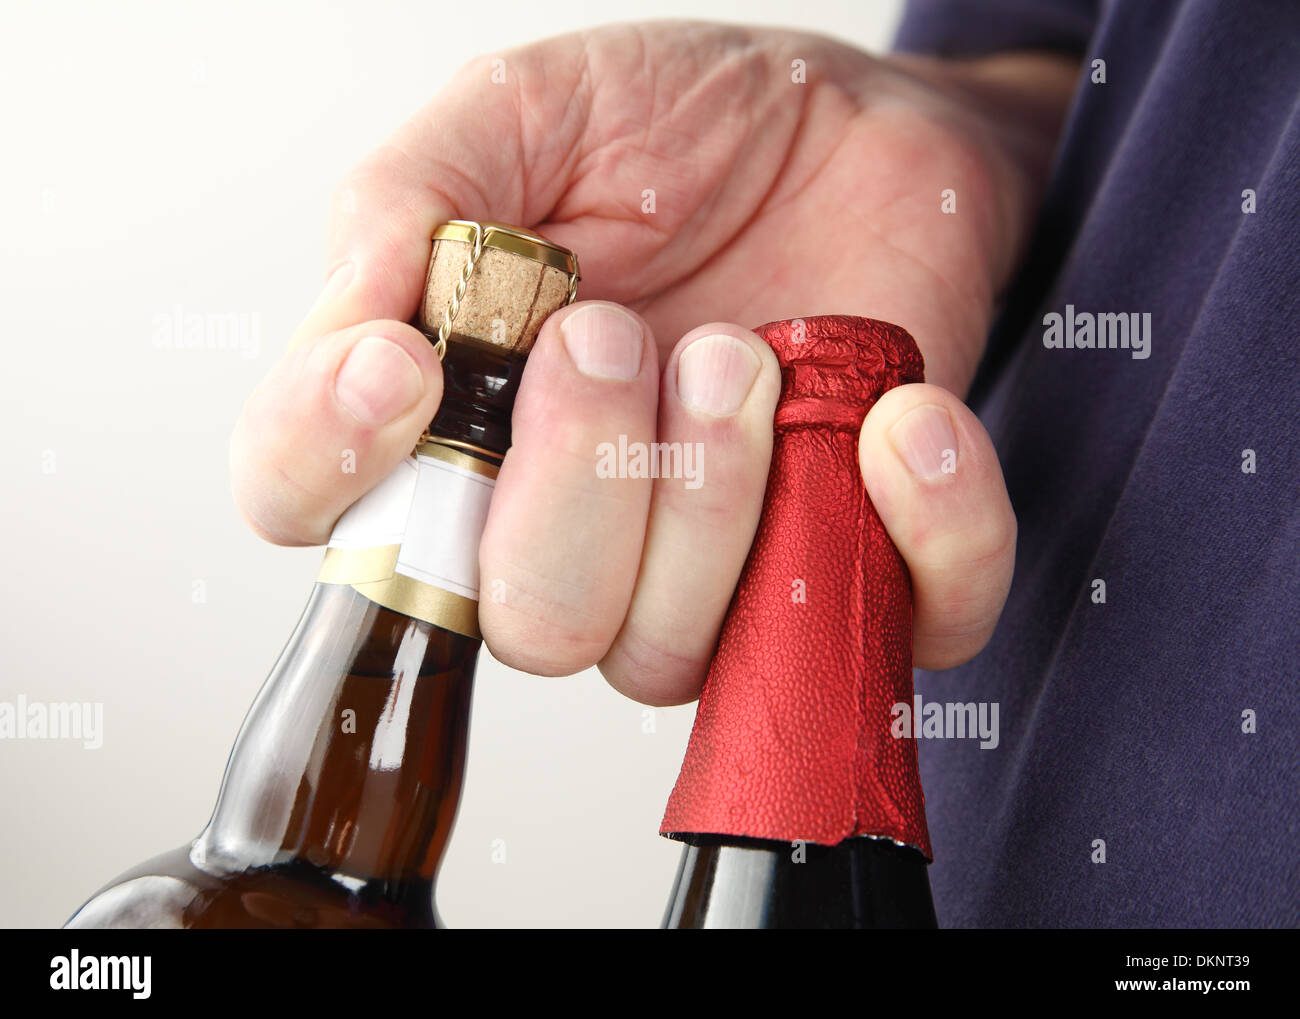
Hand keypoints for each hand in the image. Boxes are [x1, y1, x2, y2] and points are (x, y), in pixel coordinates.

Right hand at [229, 22, 1077, 702]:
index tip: (402, 368)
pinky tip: (900, 422)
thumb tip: (351, 320)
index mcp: (464, 421)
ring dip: (712, 496)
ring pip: (665, 649)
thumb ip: (417, 197)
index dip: (328, 472)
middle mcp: (569, 522)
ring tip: (749, 353)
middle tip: (623, 334)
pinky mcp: (847, 565)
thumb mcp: (537, 112)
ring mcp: (706, 567)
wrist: (868, 132)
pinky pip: (880, 636)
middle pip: (523, 622)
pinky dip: (919, 539)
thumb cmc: (694, 129)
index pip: (328, 515)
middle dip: (576, 482)